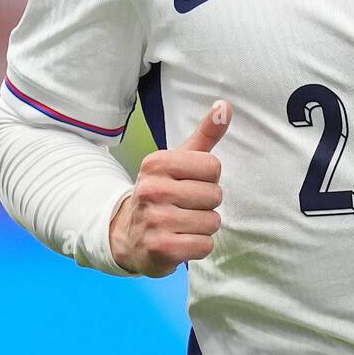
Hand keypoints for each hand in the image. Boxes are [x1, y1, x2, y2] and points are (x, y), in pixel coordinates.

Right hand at [109, 100, 230, 276]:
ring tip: (181, 225)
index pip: (213, 167)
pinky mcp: (161, 249)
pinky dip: (198, 246)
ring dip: (203, 227)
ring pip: (212, 222)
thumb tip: (225, 105)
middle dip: (206, 205)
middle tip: (183, 207)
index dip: (207, 179)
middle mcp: (152, 189)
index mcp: (157, 163)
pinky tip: (180, 241)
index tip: (187, 184)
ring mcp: (155, 220)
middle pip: (215, 196)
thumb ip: (205, 134)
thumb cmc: (163, 193)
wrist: (128, 236)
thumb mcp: (179, 160)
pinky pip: (205, 245)